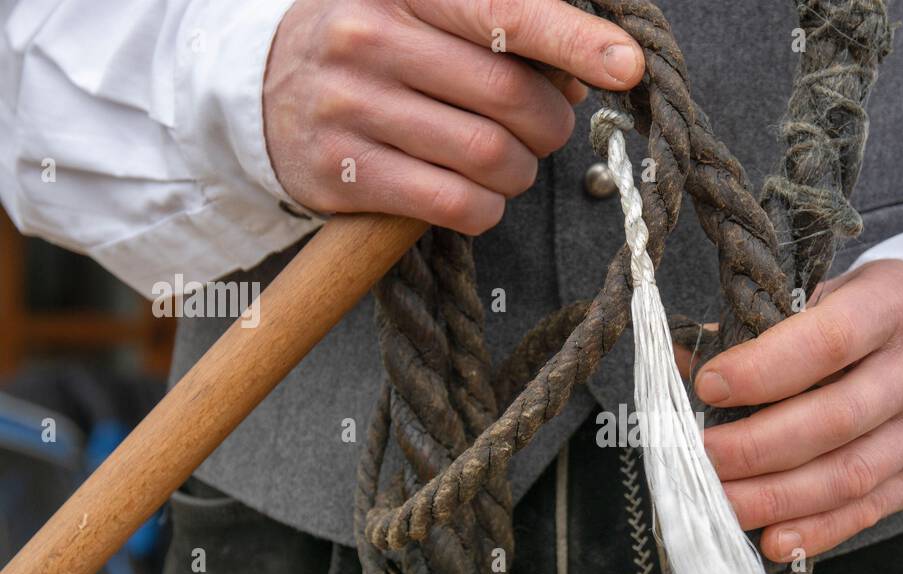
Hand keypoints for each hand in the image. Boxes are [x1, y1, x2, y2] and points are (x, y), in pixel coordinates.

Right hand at [263, 0, 644, 232]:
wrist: (259, 92)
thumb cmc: (372, 48)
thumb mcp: (425, 13)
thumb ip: (506, 33)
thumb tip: (585, 72)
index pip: (505, 10)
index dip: (573, 39)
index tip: (625, 64)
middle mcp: (370, 37)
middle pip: (510, 95)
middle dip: (550, 124)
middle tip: (543, 130)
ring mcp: (351, 107)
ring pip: (489, 156)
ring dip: (521, 173)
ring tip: (507, 165)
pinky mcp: (342, 173)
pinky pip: (455, 204)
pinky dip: (487, 208)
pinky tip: (478, 196)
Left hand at [693, 259, 902, 561]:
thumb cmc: (881, 312)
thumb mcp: (836, 293)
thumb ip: (767, 326)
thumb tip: (684, 361)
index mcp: (893, 308)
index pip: (827, 343)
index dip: (763, 370)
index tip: (708, 386)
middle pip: (835, 420)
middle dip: (756, 447)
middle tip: (699, 458)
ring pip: (850, 475)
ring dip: (776, 498)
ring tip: (720, 503)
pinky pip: (869, 510)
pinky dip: (817, 531)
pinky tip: (772, 540)